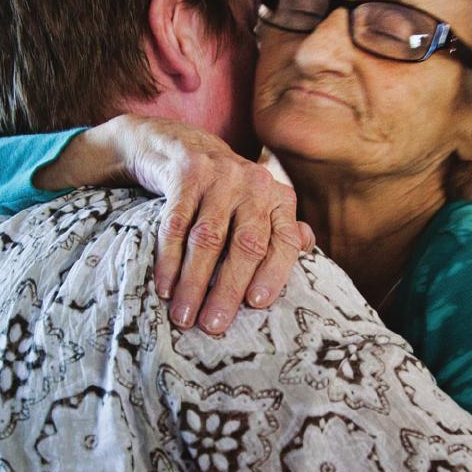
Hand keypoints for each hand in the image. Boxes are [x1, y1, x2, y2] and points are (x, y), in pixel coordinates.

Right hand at [89, 115, 313, 332]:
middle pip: (246, 245)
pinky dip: (169, 260)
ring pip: (207, 239)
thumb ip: (281, 227)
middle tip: (214, 326)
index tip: (256, 306)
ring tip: (184, 317)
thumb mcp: (258, 204)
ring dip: (194, 283)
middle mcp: (254, 183)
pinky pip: (176, 225)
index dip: (273, 275)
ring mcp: (219, 176)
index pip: (283, 242)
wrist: (179, 145)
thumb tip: (307, 245)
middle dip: (228, 290)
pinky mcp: (185, 173)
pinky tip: (164, 288)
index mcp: (278, 196)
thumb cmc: (225, 191)